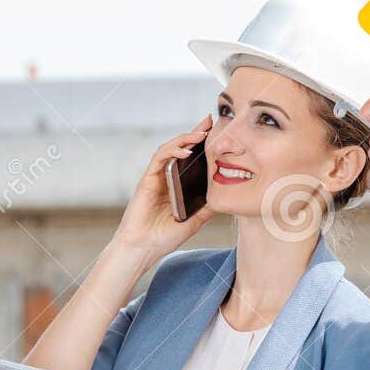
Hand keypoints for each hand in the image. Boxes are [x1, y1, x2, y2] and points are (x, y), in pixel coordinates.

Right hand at [109, 117, 216, 261]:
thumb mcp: (195, 221)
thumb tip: (226, 197)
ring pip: (170, 149)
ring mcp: (156, 177)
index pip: (191, 158)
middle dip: (196, 132)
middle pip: (181, 148)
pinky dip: (172, 152)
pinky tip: (186, 151)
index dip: (202, 143)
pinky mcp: (147, 179)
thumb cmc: (164, 237)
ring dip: (185, 138)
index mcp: (177, 184)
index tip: (218, 131)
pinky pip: (159, 159)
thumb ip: (207, 207)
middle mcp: (166, 177)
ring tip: (202, 133)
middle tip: (211, 120)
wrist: (144, 249)